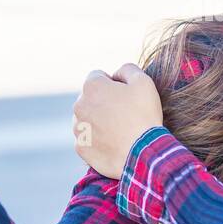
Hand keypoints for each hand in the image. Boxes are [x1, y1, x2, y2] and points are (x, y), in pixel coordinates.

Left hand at [71, 63, 162, 178]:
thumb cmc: (144, 116)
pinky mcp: (81, 147)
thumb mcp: (144, 82)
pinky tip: (114, 143)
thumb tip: (118, 73)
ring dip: (99, 120)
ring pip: (87, 118)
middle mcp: (79, 105)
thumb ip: (127, 69)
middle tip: (125, 113)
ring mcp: (78, 128)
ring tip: (120, 130)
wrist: (142, 154)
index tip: (126, 95)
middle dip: (104, 102)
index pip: (98, 76)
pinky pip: (88, 138)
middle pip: (90, 98)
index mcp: (92, 87)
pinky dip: (98, 139)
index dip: (113, 84)